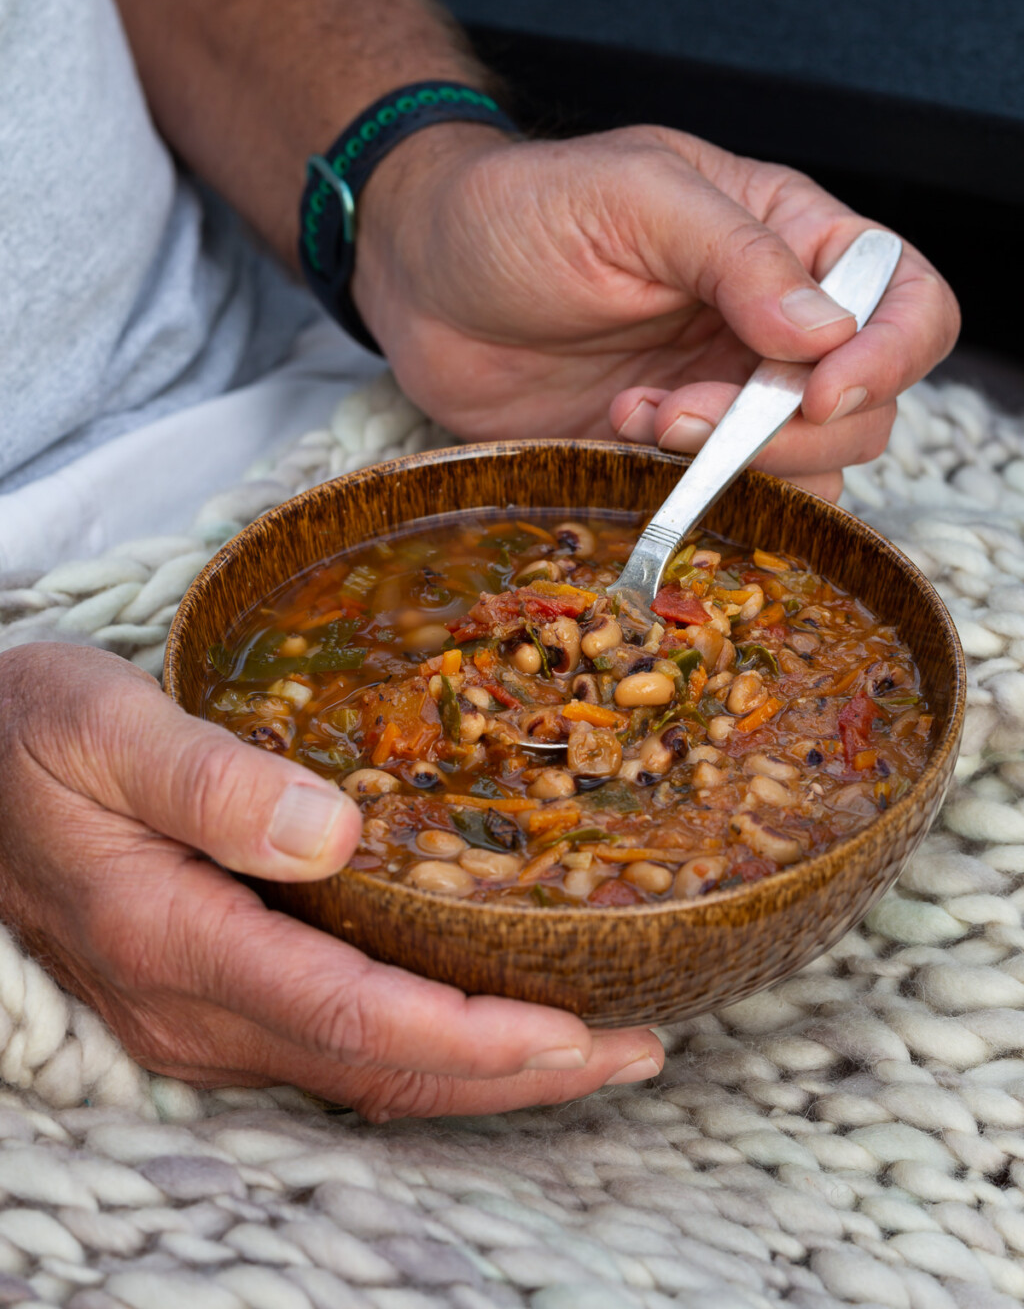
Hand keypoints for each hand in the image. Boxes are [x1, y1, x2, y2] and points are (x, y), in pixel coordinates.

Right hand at [0, 644, 661, 1118]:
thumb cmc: (24, 736)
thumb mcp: (101, 726)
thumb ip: (210, 780)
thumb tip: (335, 831)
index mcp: (172, 938)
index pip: (347, 1015)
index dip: (470, 1034)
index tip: (575, 1029)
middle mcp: (191, 1005)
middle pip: (376, 1069)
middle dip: (513, 1074)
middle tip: (635, 1048)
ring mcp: (198, 1014)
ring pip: (361, 1072)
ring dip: (483, 1071)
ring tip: (597, 1047)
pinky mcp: (210, 996)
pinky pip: (335, 1044)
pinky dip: (427, 1045)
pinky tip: (486, 1018)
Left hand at [356, 124, 958, 499]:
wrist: (422, 281)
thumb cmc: (519, 211)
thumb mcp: (631, 196)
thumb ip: (735, 255)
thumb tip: (825, 333)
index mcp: (786, 237)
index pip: (903, 298)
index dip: (889, 354)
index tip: (818, 390)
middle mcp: (774, 323)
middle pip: (865, 404)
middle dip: (788, 427)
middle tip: (685, 409)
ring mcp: (727, 395)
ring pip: (811, 469)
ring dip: (736, 465)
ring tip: (638, 416)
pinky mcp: (672, 454)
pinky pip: (733, 503)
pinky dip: (697, 496)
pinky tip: (620, 443)